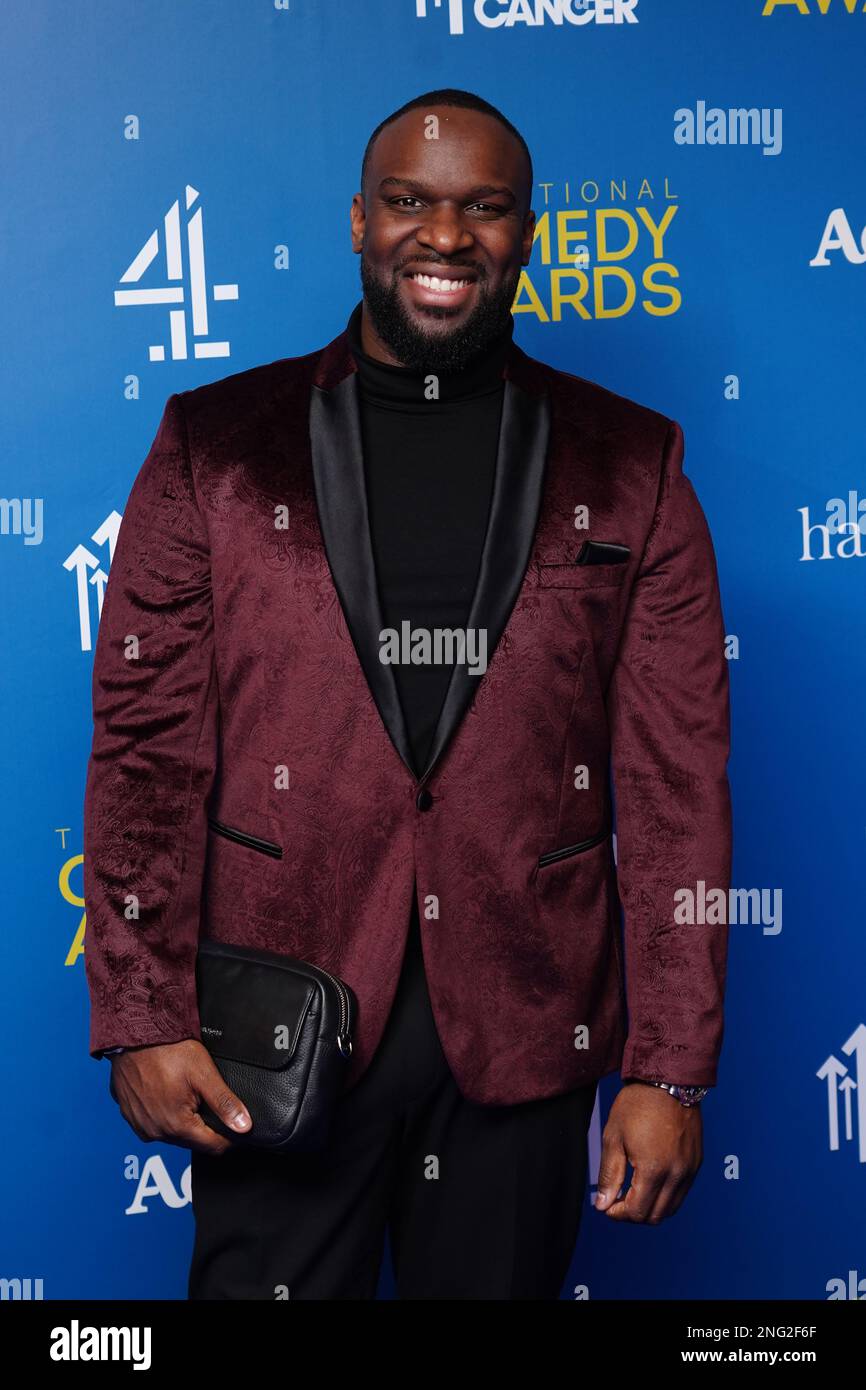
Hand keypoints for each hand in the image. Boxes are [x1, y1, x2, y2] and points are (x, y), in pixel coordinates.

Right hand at [109, 1039, 251, 1155]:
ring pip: (174, 1134)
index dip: (229, 1137)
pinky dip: (165, 1115)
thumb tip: (244, 1125)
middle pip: (193, 1141)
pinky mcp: (131, 1116)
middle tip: (209, 1100)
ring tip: (188, 1094)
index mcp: (176, 1126)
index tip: (237, 1126)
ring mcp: (141, 1125)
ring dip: (185, 1121)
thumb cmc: (167, 1050)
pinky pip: (155, 1124)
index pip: (213, 1146)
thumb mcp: (204, 1074)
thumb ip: (225, 1103)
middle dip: (206, 1126)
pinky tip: (169, 1095)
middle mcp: (155, 1132)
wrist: (135, 1034)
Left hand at [594, 1082, 701, 1222]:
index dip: (618, 1214)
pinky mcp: (696, 1162)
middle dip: (633, 1213)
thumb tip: (603, 1204)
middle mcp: (676, 1174)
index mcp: (654, 1169)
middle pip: (655, 1216)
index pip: (637, 1212)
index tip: (606, 1204)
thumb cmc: (637, 1104)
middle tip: (617, 1198)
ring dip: (650, 1207)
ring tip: (633, 1190)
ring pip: (671, 1208)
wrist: (667, 1080)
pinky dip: (665, 1195)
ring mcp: (689, 1169)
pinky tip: (650, 1179)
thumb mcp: (613, 1137)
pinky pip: (681, 1192)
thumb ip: (609, 1175)